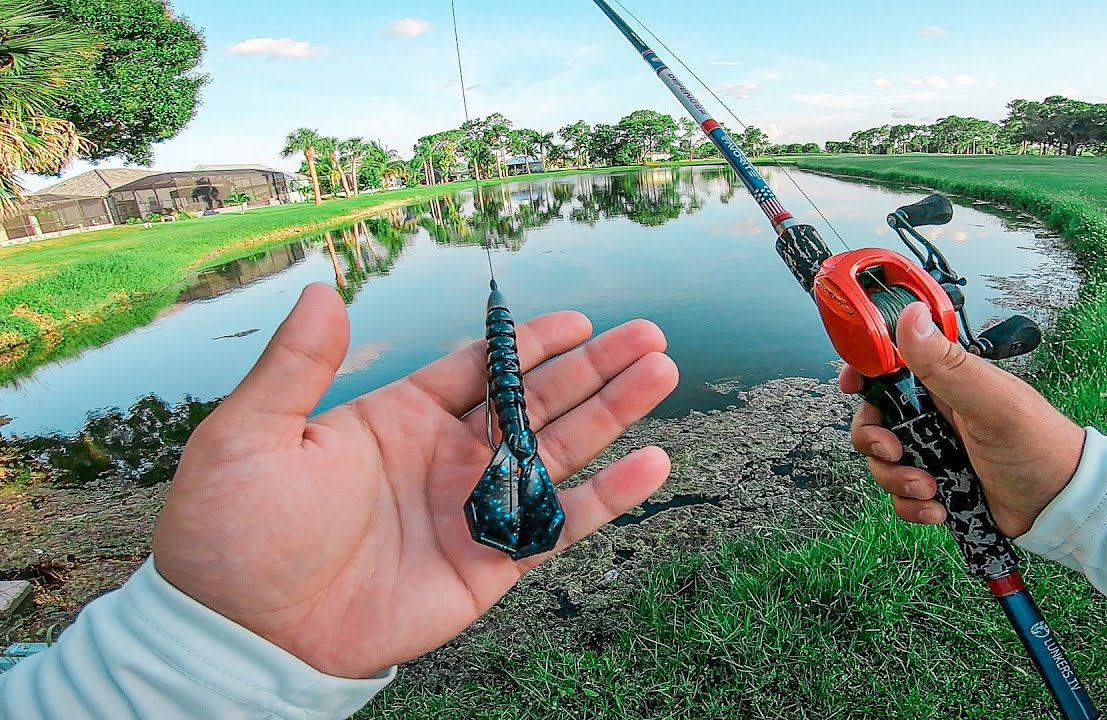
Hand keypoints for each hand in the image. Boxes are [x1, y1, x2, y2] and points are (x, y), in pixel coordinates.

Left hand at [152, 284, 678, 678]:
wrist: (244, 633)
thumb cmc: (234, 532)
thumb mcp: (251, 433)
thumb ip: (297, 364)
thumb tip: (319, 287)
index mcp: (398, 418)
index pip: (481, 369)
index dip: (532, 344)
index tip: (579, 320)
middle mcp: (446, 457)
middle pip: (537, 401)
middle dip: (593, 368)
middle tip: (647, 336)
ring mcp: (472, 510)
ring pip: (560, 451)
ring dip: (613, 413)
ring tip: (661, 373)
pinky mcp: (489, 564)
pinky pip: (560, 524)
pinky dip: (609, 496)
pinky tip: (652, 462)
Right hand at [841, 302, 1084, 537]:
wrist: (1062, 506)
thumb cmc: (1038, 445)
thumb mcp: (991, 401)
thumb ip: (947, 364)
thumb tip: (910, 316)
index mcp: (946, 382)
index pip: (891, 364)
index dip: (865, 371)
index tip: (852, 386)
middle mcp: (935, 413)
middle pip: (875, 418)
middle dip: (875, 440)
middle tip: (895, 452)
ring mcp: (934, 450)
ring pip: (883, 461)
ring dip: (897, 479)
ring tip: (931, 489)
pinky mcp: (936, 485)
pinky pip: (900, 496)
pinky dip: (913, 506)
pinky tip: (939, 508)